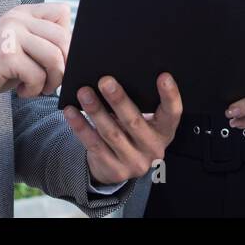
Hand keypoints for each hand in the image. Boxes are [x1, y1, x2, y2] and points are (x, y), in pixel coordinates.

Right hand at [0, 2, 70, 104]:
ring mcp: (11, 34)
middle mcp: (17, 18)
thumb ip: (43, 41)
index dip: (69, 39)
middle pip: (63, 38)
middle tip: (53, 82)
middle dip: (65, 67)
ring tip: (40, 89)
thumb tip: (77, 53)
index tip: (59, 59)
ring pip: (54, 57)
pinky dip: (35, 90)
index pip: (62, 12)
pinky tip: (23, 92)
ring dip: (53, 81)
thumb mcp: (21, 45)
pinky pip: (37, 74)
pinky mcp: (6, 55)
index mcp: (24, 13)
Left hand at [63, 73, 181, 184]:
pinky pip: (94, 145)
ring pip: (112, 133)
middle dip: (119, 100)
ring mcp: (134, 162)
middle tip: (105, 81)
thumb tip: (115, 74)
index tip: (163, 76)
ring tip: (84, 92)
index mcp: (164, 131)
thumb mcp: (142, 119)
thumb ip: (137, 101)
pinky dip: (81, 127)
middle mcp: (153, 149)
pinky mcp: (114, 170)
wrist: (119, 165)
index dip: (170, 96)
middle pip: (135, 122)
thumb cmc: (131, 131)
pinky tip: (72, 112)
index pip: (173, 113)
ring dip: (96, 111)